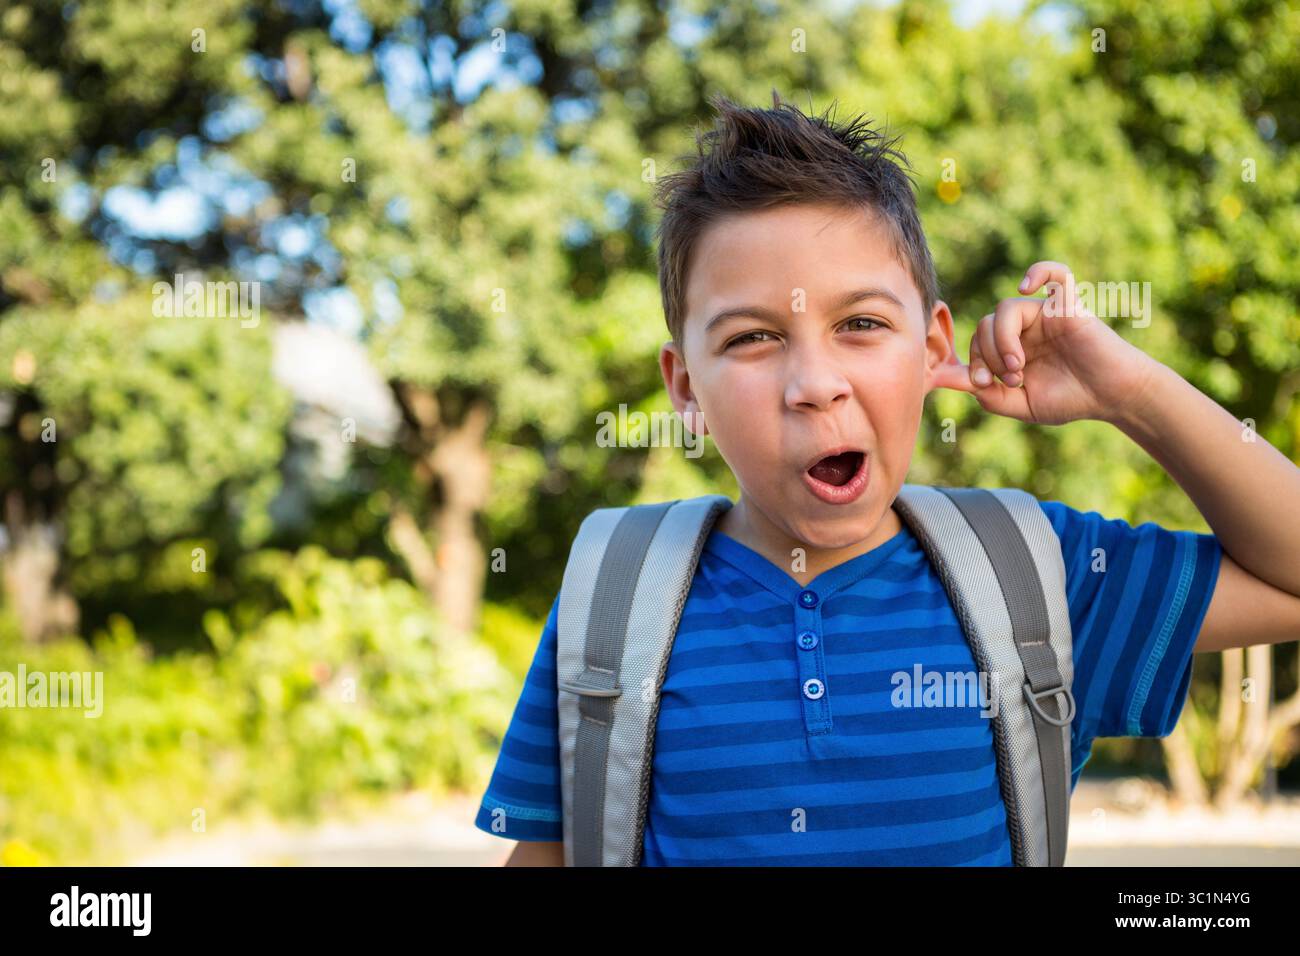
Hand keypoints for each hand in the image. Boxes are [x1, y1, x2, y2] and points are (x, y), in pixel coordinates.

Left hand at [929, 261, 1158, 425]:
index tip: (984, 385)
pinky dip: (1039, 271)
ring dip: (1003, 340)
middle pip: (986, 324)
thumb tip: (950, 379)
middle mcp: (1025, 328)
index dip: (973, 362)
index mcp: (1012, 347)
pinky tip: (1025, 285)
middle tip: (1012, 378)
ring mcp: (1045, 315)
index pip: (978, 341)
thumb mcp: (1021, 406)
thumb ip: (989, 395)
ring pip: (1006, 308)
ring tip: (1019, 367)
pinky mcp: (1069, 307)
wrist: (1112, 397)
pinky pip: (1056, 274)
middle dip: (990, 356)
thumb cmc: (1071, 400)